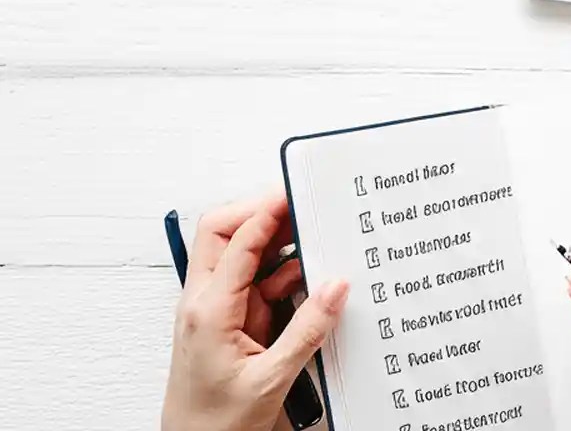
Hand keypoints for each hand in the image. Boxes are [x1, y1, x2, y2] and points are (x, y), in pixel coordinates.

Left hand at [162, 192, 348, 430]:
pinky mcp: (229, 319)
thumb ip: (307, 330)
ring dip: (273, 241)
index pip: (235, 241)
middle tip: (301, 204)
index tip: (295, 194)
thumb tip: (335, 288)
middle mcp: (205, 301)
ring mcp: (215, 308)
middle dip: (262, 212)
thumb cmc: (214, 423)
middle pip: (225, 233)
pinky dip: (280, 271)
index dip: (266, 211)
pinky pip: (254, 281)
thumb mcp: (270, 379)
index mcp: (208, 310)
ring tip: (311, 236)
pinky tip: (306, 275)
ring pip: (239, 253)